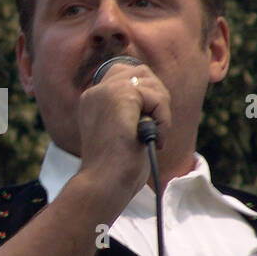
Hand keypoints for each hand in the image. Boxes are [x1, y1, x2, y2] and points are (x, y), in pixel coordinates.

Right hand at [74, 62, 170, 212]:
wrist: (105, 183)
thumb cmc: (116, 168)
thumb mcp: (123, 131)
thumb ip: (132, 109)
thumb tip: (157, 95)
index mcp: (92, 99)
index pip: (125, 74)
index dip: (146, 94)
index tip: (147, 123)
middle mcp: (96, 91)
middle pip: (140, 73)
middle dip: (157, 99)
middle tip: (156, 129)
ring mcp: (106, 91)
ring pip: (151, 83)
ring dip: (162, 111)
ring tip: (155, 136)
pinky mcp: (120, 95)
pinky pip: (156, 97)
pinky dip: (163, 119)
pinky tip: (157, 138)